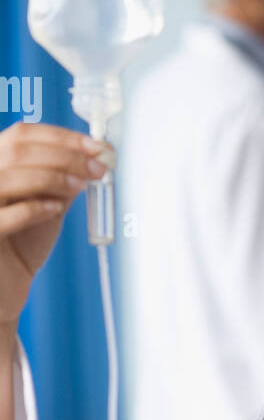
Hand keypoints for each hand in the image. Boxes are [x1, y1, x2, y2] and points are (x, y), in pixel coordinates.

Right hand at [0, 123, 113, 327]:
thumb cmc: (23, 241)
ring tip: (81, 186)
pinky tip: (55, 209)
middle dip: (65, 155)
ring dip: (53, 177)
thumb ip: (63, 178)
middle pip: (18, 150)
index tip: (97, 147)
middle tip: (98, 168)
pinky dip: (33, 208)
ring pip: (10, 176)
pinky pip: (3, 216)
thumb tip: (97, 157)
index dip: (63, 137)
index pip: (23, 134)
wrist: (5, 285)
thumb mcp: (47, 202)